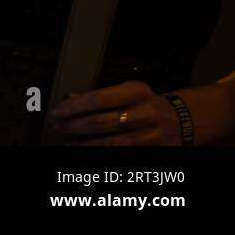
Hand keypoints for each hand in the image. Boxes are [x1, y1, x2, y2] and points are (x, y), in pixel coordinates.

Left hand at [46, 80, 182, 144]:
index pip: (99, 98)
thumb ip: (101, 96)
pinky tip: (88, 149)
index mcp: (137, 91)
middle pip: (103, 122)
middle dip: (75, 126)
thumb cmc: (148, 103)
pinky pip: (125, 152)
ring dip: (86, 144)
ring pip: (112, 143)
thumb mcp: (128, 92)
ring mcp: (154, 134)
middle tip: (57, 127)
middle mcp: (147, 112)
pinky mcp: (157, 150)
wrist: (185, 118)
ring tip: (68, 142)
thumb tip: (70, 99)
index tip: (57, 111)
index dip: (74, 107)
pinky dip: (103, 152)